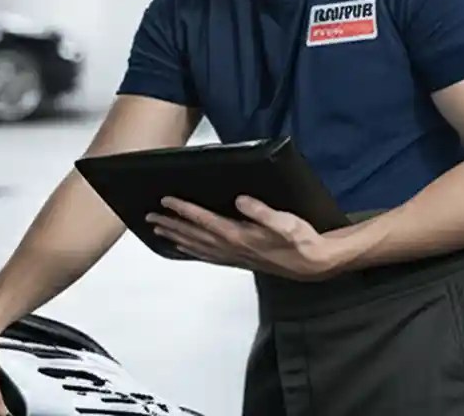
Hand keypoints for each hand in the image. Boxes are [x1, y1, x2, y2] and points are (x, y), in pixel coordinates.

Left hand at [147, 196, 355, 280]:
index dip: (184, 209)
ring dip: (176, 238)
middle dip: (171, 224)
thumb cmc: (302, 241)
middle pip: (194, 234)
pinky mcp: (239, 260)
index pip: (205, 220)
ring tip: (158, 230)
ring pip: (197, 247)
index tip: (166, 200)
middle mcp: (231, 248)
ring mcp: (234, 256)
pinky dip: (192, 251)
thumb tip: (240, 199)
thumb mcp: (287, 222)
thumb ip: (262, 212)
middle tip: (149, 217)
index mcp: (240, 236)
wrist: (315, 264)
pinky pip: (208, 256)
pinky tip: (184, 248)